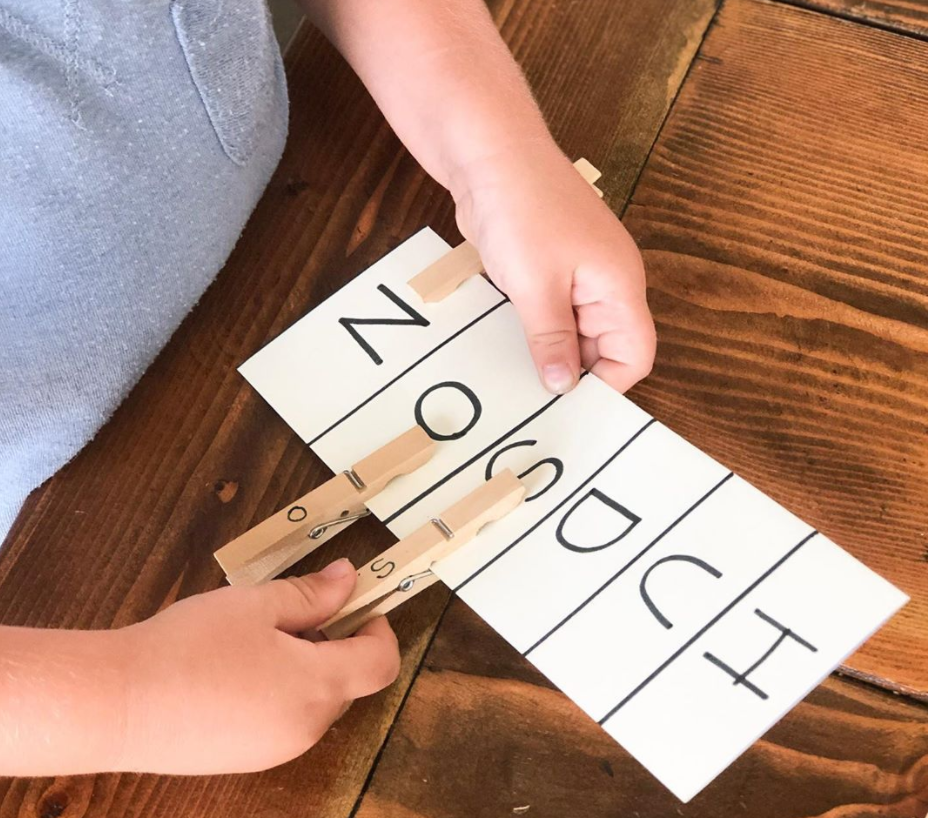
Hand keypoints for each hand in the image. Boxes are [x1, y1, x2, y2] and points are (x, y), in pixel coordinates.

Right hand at [116, 559, 399, 773]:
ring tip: (255, 638)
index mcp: (317, 688)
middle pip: (346, 682)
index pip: (380, 664)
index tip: (362, 606)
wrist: (117, 704)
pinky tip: (234, 669)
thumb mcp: (258, 605)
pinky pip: (282, 720)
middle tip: (294, 612)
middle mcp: (304, 728)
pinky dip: (277, 691)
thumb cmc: (189, 647)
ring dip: (303, 668)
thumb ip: (312, 594)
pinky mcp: (245, 758)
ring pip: (312, 701)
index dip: (379, 630)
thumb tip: (348, 579)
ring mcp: (274, 750)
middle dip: (333, 644)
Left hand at [451, 144, 655, 393]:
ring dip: (548, 353)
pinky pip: (548, 313)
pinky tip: (506, 349)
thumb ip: (552, 340)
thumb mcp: (537, 286)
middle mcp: (605, 284)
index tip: (569, 407)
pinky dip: (532, 331)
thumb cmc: (523, 211)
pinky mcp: (547, 270)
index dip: (607, 385)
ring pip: (572, 332)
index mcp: (619, 286)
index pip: (634, 354)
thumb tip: (564, 387)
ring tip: (516, 381)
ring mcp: (575, 275)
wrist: (489, 155)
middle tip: (534, 402)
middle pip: (603, 347)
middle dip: (574, 374)